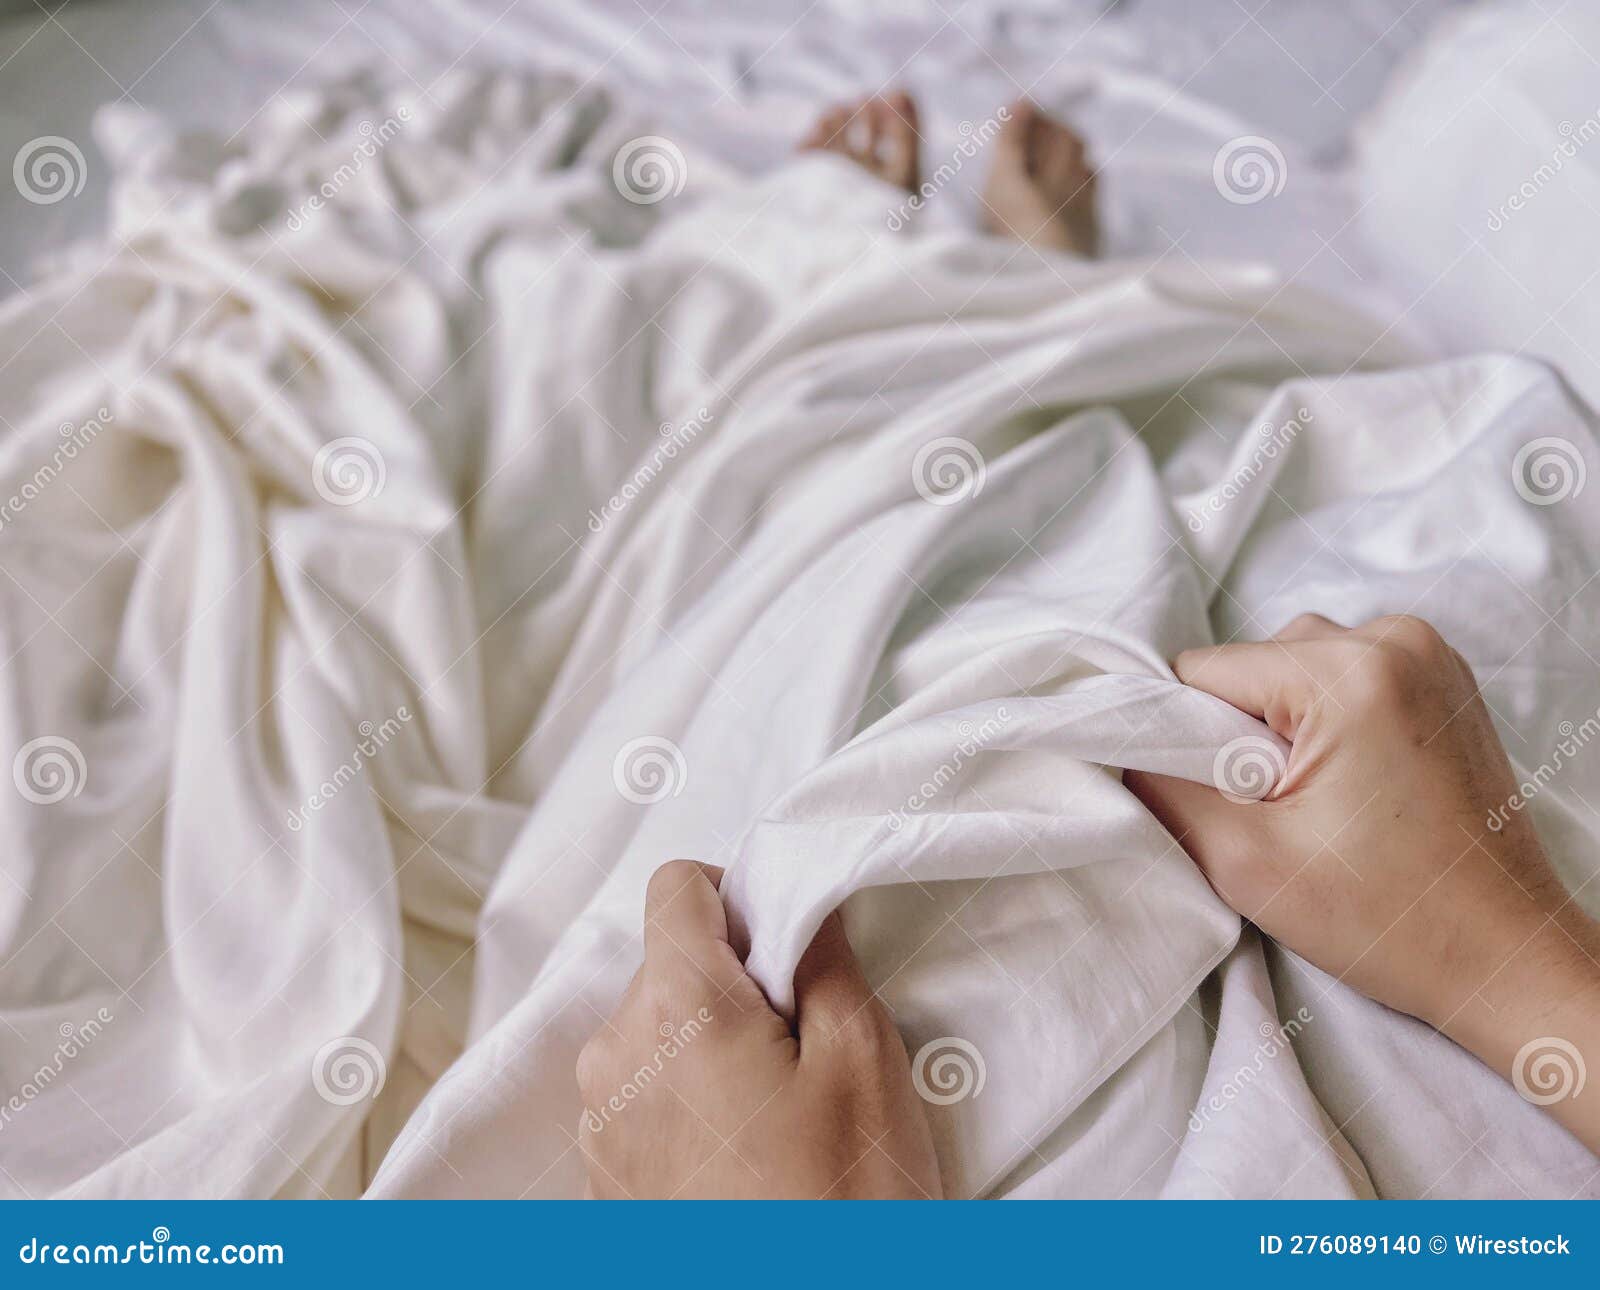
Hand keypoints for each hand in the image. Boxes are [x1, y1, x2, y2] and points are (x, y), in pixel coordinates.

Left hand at [576, 860, 941, 1197]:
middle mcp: (615, 1054)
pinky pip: (644, 1088)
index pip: (677, 885)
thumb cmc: (843, 1203)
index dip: (736, 896)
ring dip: (710, 1040)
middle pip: (668, 961)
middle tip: (802, 1045)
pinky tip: (747, 1149)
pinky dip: (690, 1093)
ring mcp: (602, 1118)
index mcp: (676, 1008)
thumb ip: (821, 958)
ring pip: (657, 1027)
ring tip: (778, 1111)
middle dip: (734, 980)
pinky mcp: (606, 1170)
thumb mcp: (863, 1060)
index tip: (784, 945)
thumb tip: (796, 909)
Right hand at [1126, 614, 1599, 1152]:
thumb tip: (1117, 745)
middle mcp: (1396, 641)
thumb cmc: (1394, 920)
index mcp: (1350, 673)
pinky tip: (1350, 790)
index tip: (1226, 802)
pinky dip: (1328, 726)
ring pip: (1294, 670)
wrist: (1507, 958)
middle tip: (1280, 814)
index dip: (1187, 738)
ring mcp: (1430, 656)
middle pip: (1251, 665)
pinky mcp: (1445, 682)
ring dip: (1283, 731)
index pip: (1203, 672)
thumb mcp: (1248, 863)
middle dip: (1241, 734)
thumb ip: (1165, 790)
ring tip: (1320, 807)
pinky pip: (1344, 680)